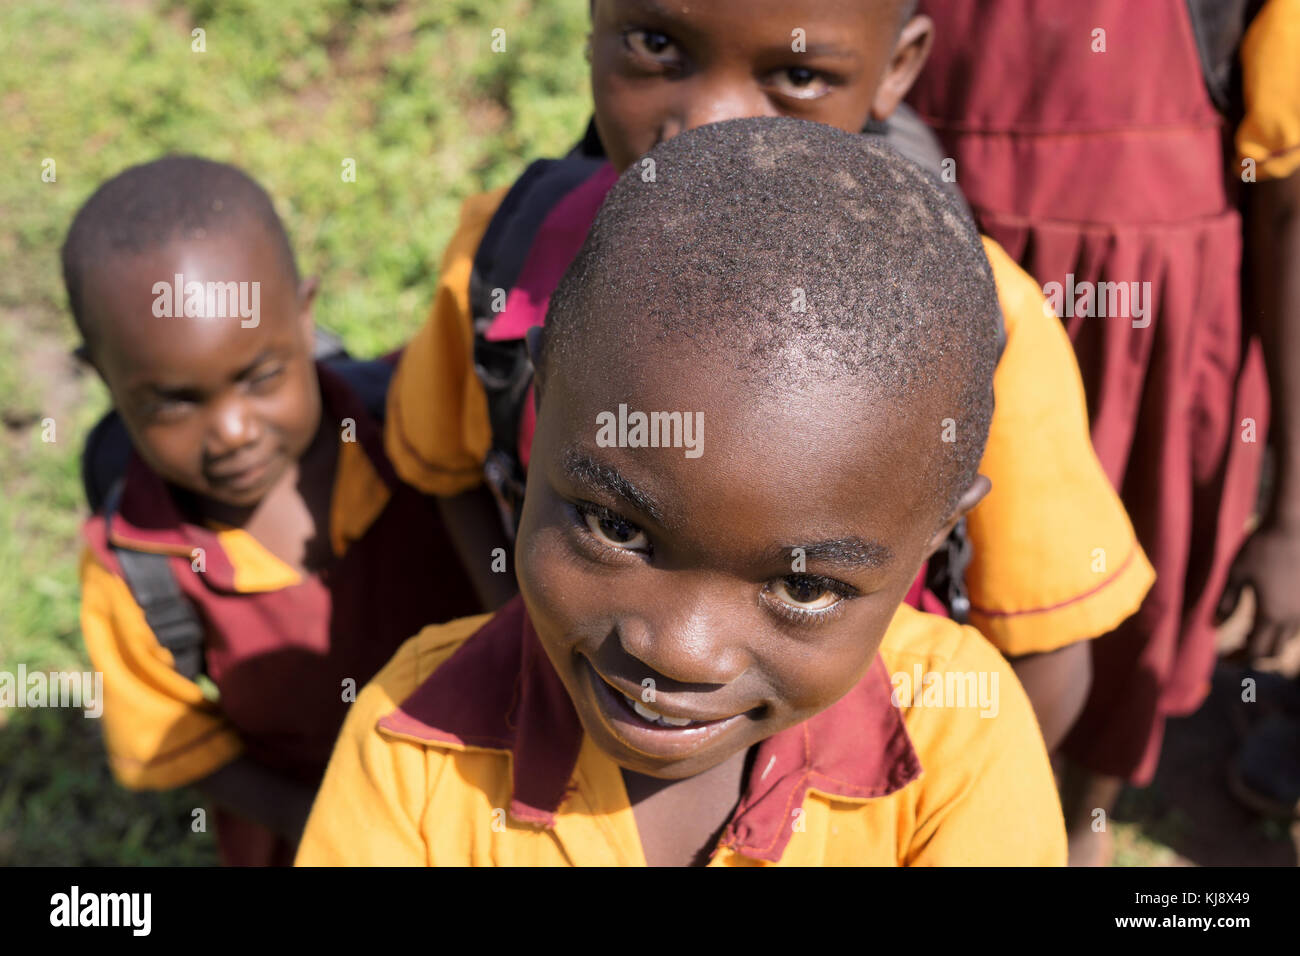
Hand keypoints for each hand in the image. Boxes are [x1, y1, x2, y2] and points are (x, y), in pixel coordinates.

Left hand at [1219, 517, 1299, 672]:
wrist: (1292, 527)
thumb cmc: (1260, 548)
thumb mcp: (1235, 574)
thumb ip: (1225, 602)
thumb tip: (1214, 626)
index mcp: (1271, 615)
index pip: (1255, 652)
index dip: (1238, 659)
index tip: (1223, 658)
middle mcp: (1292, 619)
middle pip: (1272, 652)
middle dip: (1252, 655)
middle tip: (1232, 650)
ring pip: (1286, 641)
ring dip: (1266, 643)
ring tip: (1246, 635)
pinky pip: (1294, 627)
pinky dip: (1278, 631)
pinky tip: (1264, 619)